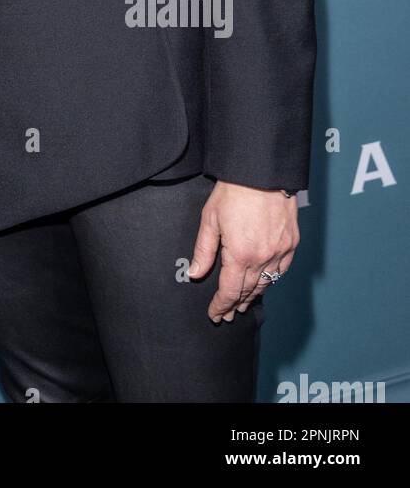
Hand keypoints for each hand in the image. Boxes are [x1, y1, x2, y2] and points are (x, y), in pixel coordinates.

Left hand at [187, 181, 298, 321]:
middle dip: (236, 304)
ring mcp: (280, 251)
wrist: (262, 172)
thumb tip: (195, 273)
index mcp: (240, 254)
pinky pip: (282, 270)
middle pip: (249, 291)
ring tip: (244, 303)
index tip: (215, 314)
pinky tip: (264, 283)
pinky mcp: (292, 243)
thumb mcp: (210, 219)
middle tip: (229, 314)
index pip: (230, 291)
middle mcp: (263, 257)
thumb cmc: (234, 191)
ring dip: (254, 295)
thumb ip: (204, 250)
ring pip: (267, 284)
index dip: (221, 306)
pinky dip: (272, 280)